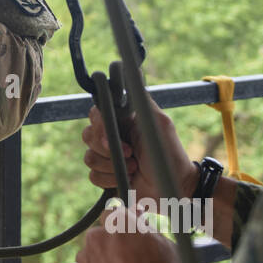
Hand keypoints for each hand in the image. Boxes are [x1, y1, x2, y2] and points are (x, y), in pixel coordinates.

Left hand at [72, 224, 185, 262]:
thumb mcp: (169, 251)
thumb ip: (150, 231)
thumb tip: (141, 219)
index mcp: (119, 222)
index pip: (116, 211)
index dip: (125, 223)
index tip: (133, 233)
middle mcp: (96, 237)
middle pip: (102, 235)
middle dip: (113, 245)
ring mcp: (84, 260)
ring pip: (93, 257)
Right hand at [81, 101, 196, 202]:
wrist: (174, 187)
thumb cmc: (170, 154)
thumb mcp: (160, 123)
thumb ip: (143, 101)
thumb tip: (133, 75)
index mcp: (121, 121)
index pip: (97, 114)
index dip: (100, 125)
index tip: (111, 136)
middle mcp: (112, 136)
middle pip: (88, 135)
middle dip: (107, 148)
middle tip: (130, 153)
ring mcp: (108, 157)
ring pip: (89, 157)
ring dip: (112, 166)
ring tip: (133, 168)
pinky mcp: (106, 175)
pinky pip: (93, 175)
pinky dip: (109, 179)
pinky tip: (127, 179)